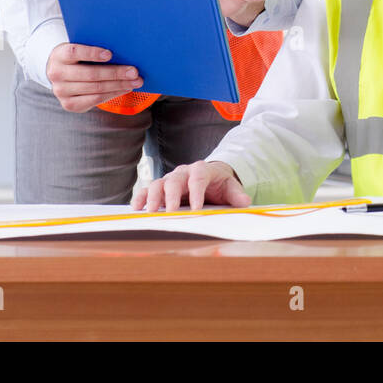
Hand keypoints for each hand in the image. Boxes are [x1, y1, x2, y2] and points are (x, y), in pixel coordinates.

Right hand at [44, 42, 143, 112]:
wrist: (61, 73)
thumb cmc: (78, 57)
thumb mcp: (80, 47)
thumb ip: (94, 47)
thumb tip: (124, 49)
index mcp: (59, 55)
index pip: (74, 52)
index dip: (92, 53)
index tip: (110, 54)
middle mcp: (56, 74)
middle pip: (90, 74)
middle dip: (115, 73)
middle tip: (134, 71)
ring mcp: (61, 91)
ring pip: (96, 89)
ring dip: (119, 85)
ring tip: (135, 81)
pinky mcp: (69, 104)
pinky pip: (95, 100)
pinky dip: (113, 93)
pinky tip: (125, 88)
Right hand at [130, 160, 250, 211]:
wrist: (210, 177)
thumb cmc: (219, 184)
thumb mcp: (230, 187)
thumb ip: (237, 194)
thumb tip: (245, 202)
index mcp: (202, 169)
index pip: (198, 179)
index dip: (197, 193)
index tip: (196, 209)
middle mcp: (184, 172)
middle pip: (175, 180)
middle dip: (172, 196)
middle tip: (171, 212)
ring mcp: (171, 178)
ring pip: (158, 183)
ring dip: (154, 197)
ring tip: (150, 212)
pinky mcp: (161, 186)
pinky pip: (148, 189)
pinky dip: (142, 197)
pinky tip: (137, 208)